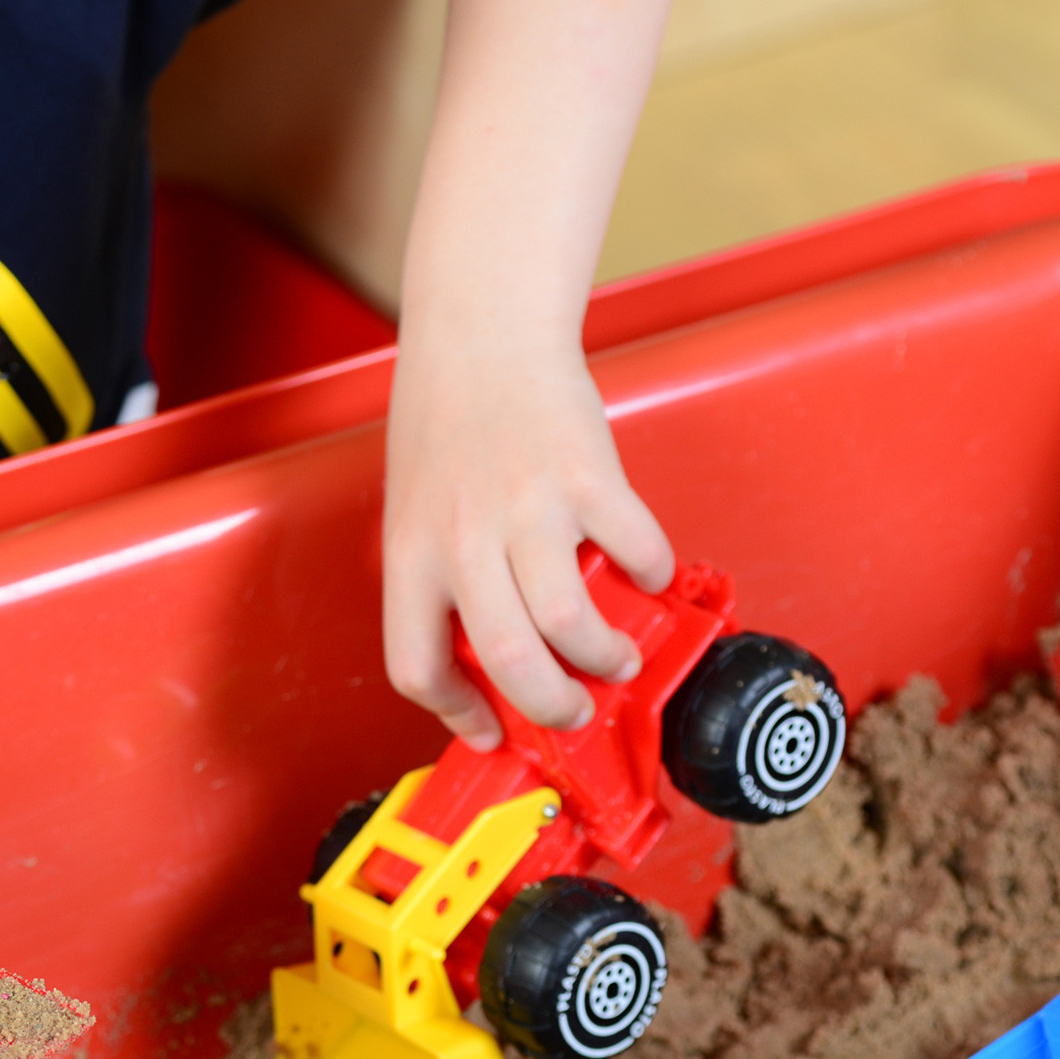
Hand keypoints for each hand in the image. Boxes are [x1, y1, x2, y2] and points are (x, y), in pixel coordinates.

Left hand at [382, 333, 674, 745]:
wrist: (481, 331)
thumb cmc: (444, 420)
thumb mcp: (413, 511)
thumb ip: (441, 578)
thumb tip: (488, 653)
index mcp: (409, 556)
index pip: (416, 667)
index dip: (454, 712)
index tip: (487, 727)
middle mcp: (463, 540)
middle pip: (509, 661)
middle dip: (552, 706)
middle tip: (575, 710)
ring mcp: (527, 508)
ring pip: (570, 623)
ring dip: (605, 656)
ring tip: (618, 656)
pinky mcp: (587, 476)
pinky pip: (633, 549)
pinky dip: (650, 573)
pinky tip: (645, 572)